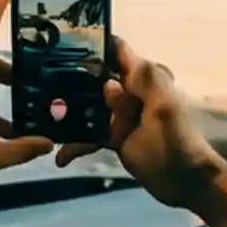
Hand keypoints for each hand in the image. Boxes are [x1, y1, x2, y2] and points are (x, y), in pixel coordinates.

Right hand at [56, 37, 226, 226]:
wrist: (184, 182)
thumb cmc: (177, 142)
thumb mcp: (164, 108)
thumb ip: (143, 82)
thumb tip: (108, 78)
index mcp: (145, 77)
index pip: (116, 51)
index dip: (92, 44)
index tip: (60, 45)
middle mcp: (130, 91)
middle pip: (95, 77)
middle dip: (71, 82)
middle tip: (42, 91)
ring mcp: (120, 115)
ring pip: (89, 106)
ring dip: (69, 116)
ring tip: (47, 124)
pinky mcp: (114, 136)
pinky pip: (90, 133)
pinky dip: (76, 143)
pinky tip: (62, 156)